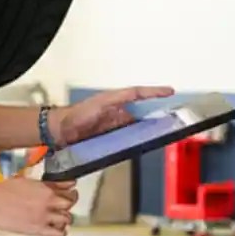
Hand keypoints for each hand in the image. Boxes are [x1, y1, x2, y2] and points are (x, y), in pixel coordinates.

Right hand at [0, 178, 78, 235]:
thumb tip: (57, 183)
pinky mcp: (38, 229)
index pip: (69, 187)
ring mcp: (44, 216)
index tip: (70, 191)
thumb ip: (46, 183)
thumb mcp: (27, 181)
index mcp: (45, 188)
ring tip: (58, 218)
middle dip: (68, 203)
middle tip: (64, 204)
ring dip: (64, 218)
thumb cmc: (4, 190)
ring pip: (67, 218)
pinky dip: (61, 233)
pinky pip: (58, 234)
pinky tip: (56, 230)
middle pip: (70, 203)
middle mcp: (48, 202)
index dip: (70, 190)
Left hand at [53, 86, 175, 146]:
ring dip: (149, 128)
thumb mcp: (101, 103)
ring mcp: (115, 126)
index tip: (170, 91)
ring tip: (163, 131)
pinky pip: (129, 139)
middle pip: (142, 111)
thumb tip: (136, 95)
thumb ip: (118, 100)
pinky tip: (145, 144)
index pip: (139, 93)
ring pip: (137, 126)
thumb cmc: (77, 114)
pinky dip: (139, 140)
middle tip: (173, 116)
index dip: (154, 92)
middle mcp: (118, 112)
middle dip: (157, 113)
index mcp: (116, 100)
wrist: (61, 132)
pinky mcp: (112, 139)